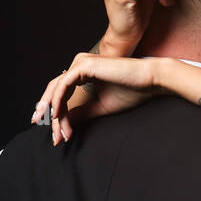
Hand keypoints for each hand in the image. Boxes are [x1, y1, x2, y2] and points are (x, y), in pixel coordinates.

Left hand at [30, 53, 162, 143]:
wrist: (149, 81)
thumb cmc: (132, 91)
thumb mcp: (100, 107)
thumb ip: (82, 113)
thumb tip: (65, 122)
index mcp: (83, 72)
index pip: (62, 93)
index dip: (58, 114)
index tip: (58, 135)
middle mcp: (79, 65)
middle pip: (56, 92)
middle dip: (50, 115)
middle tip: (53, 137)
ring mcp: (80, 63)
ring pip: (57, 90)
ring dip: (56, 114)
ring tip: (59, 132)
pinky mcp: (84, 65)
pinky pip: (63, 86)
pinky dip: (58, 102)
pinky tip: (58, 116)